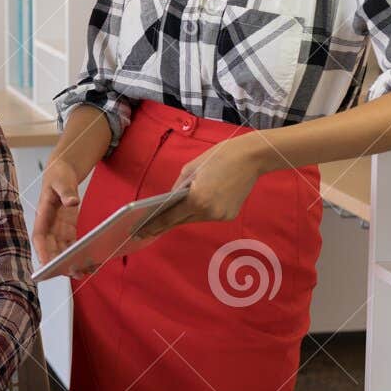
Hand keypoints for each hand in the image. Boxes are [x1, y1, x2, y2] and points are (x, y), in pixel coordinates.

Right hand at [31, 153, 85, 278]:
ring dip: (69, 261)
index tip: (48, 264)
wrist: (62, 172)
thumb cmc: (58, 175)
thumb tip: (72, 202)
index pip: (39, 236)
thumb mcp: (62, 180)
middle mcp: (48, 225)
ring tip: (82, 271)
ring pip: (60, 249)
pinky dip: (77, 253)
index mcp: (42, 213)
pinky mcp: (67, 228)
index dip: (42, 251)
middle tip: (71, 273)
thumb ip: (66, 191)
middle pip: (50, 248)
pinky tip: (87, 261)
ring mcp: (57, 228)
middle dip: (59, 262)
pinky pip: (70, 244)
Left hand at [137, 137, 267, 239]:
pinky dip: (201, 210)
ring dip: (185, 215)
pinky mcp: (229, 216)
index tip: (140, 232)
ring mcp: (220, 216)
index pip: (169, 217)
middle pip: (181, 220)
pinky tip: (198, 204)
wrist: (250, 158)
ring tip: (168, 215)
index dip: (153, 225)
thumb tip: (168, 201)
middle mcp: (208, 212)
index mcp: (196, 199)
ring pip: (195, 218)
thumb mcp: (190, 169)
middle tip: (147, 230)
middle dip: (164, 223)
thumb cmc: (218, 158)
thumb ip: (177, 188)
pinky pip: (208, 215)